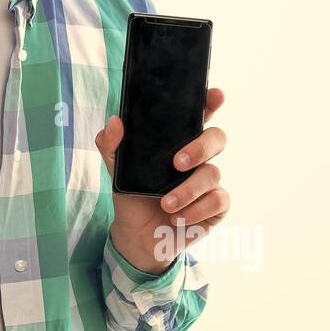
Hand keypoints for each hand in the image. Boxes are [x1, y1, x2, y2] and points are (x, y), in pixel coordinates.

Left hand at [94, 88, 229, 274]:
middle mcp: (199, 157)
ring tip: (165, 204)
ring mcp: (209, 181)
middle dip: (200, 147)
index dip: (210, 102)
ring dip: (187, 190)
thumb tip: (115, 121)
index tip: (215, 95)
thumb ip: (111, 144)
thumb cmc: (133, 194)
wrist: (137, 235)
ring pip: (213, 174)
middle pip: (217, 138)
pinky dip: (197, 210)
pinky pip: (218, 201)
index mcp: (178, 141)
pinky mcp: (215, 206)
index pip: (198, 115)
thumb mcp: (116, 168)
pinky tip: (178, 217)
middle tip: (177, 162)